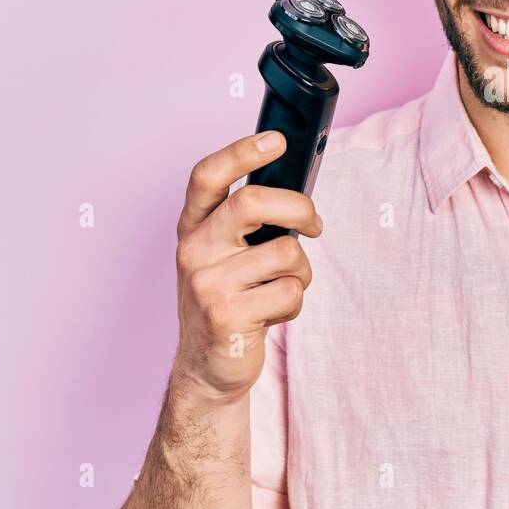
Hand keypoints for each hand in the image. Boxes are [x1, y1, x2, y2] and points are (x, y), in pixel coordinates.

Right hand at [172, 131, 322, 405]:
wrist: (208, 368)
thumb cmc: (230, 300)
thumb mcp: (228, 256)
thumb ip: (251, 225)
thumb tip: (299, 196)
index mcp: (193, 228)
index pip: (207, 176)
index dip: (241, 152)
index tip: (277, 140)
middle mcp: (193, 250)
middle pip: (252, 202)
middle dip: (299, 208)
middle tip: (315, 224)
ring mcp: (206, 284)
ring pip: (285, 254)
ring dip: (301, 273)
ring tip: (281, 289)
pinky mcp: (226, 316)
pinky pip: (289, 293)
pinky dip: (294, 303)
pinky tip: (273, 314)